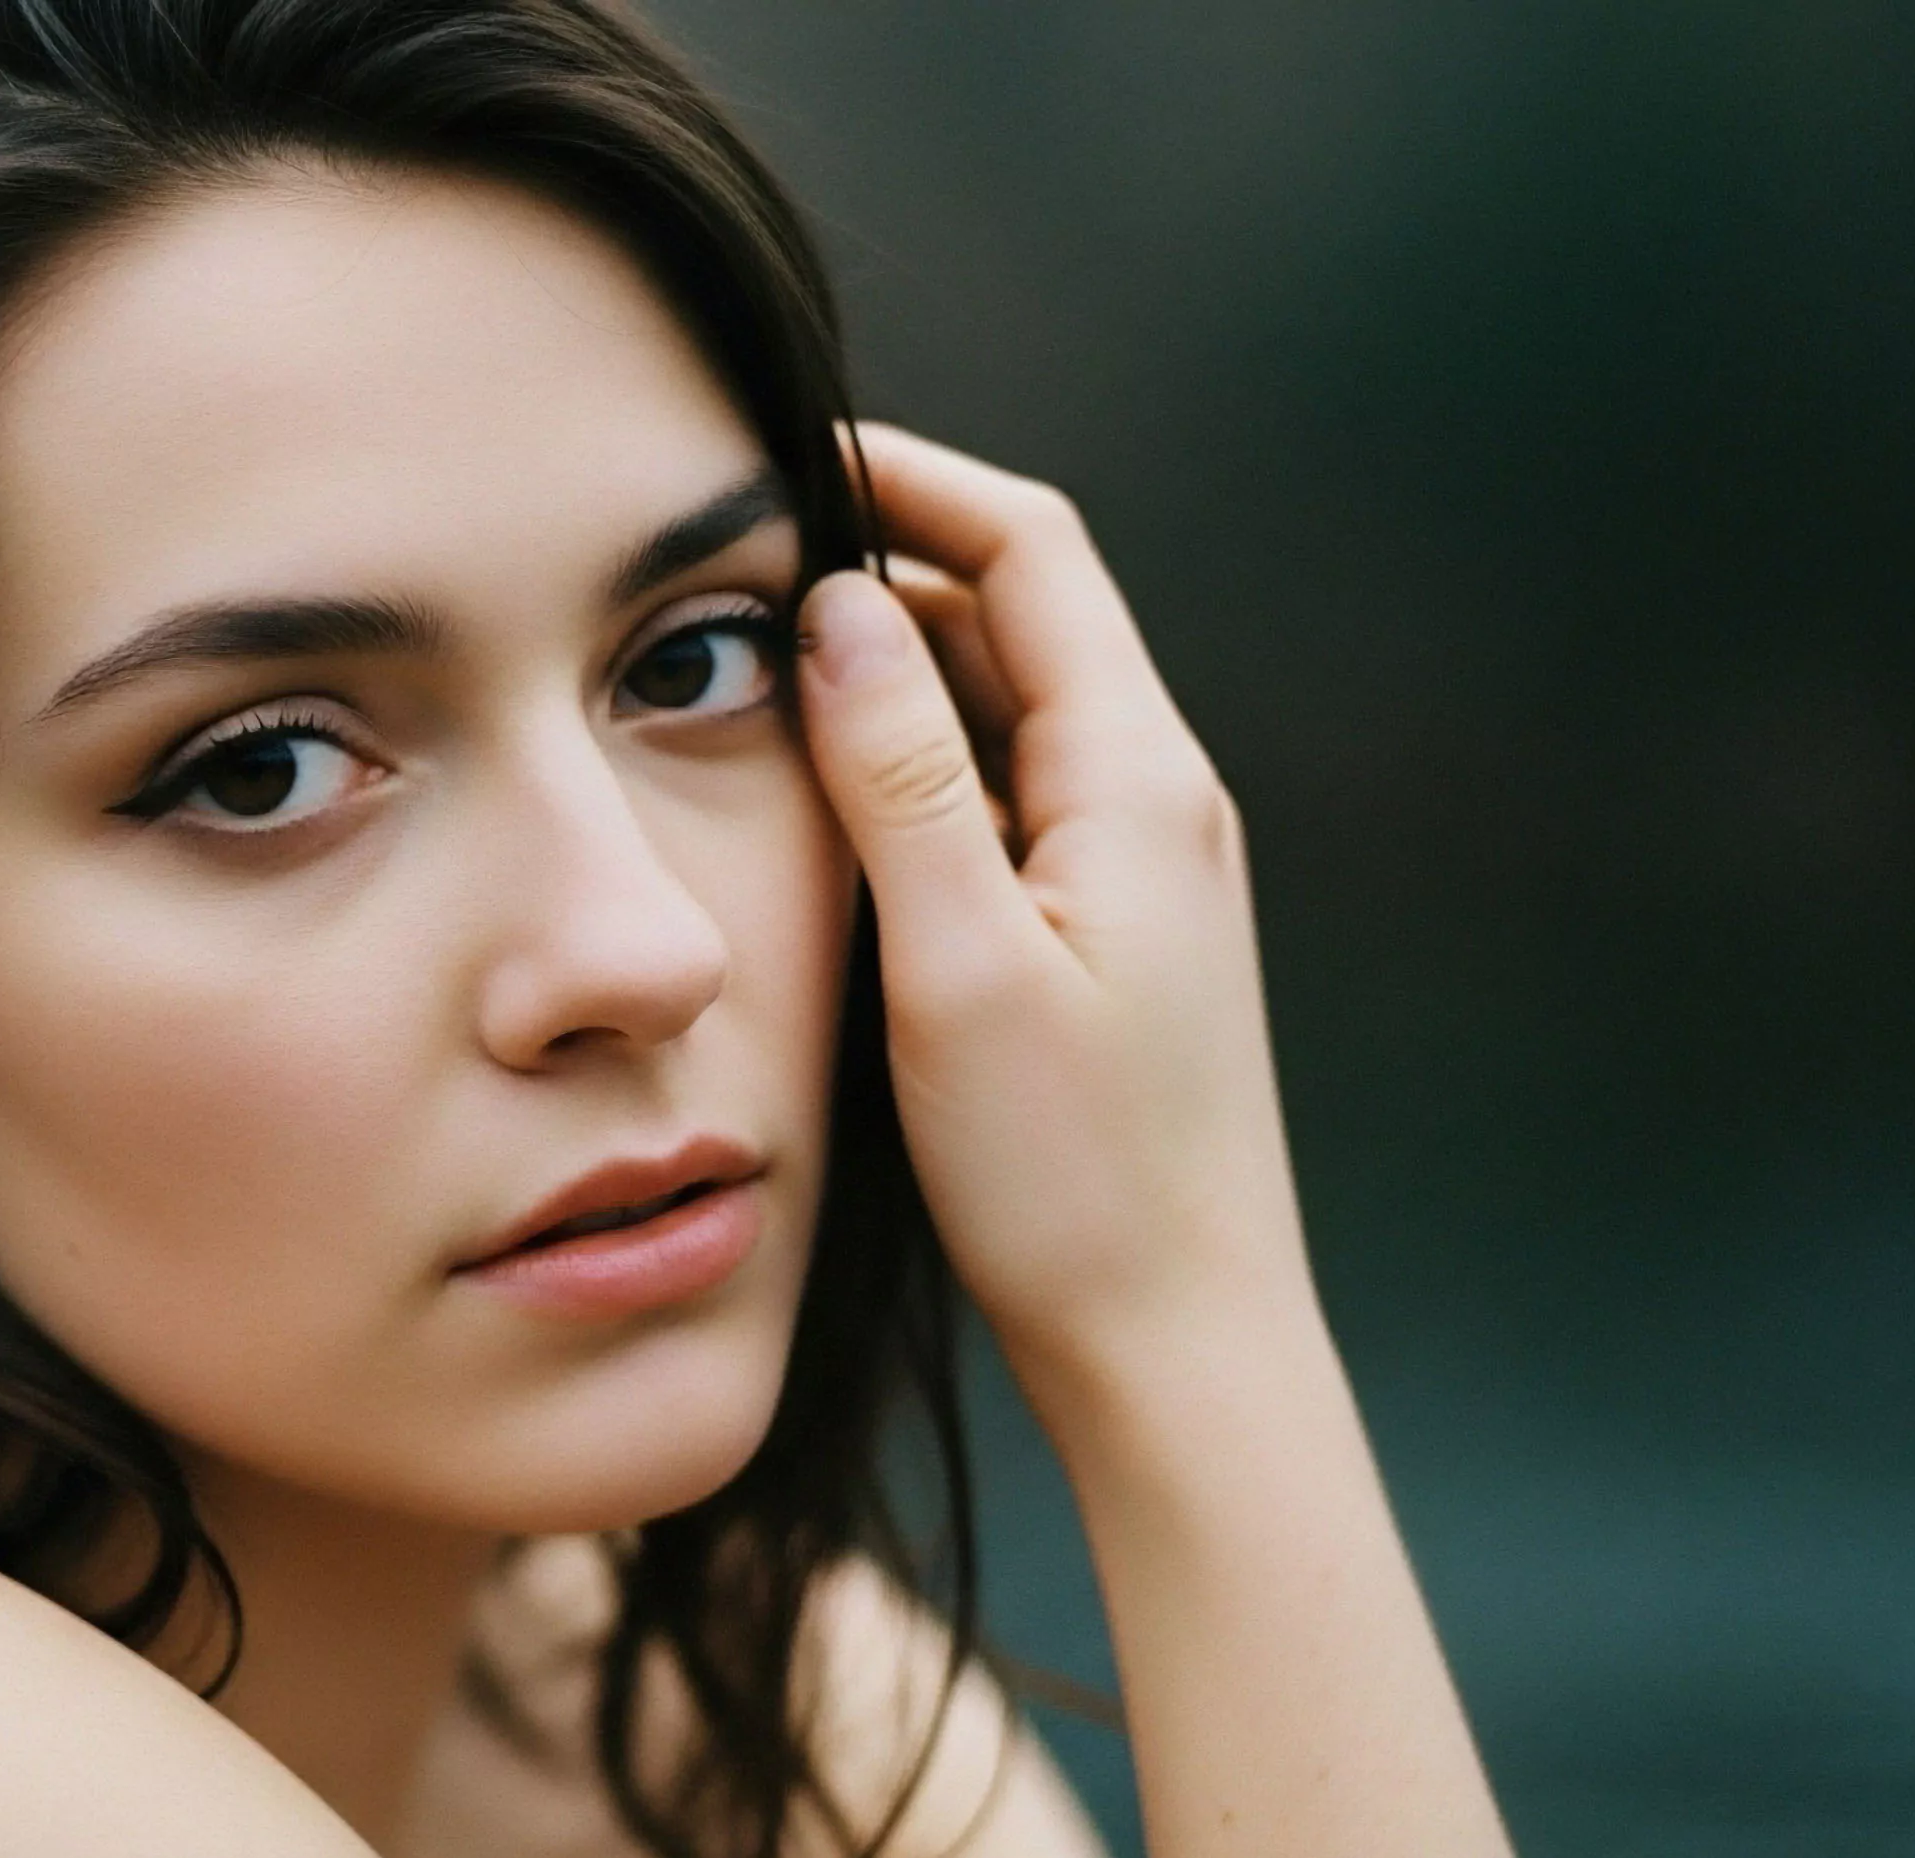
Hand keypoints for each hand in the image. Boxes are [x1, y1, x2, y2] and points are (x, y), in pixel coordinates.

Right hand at [796, 422, 1315, 1390]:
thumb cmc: (1077, 1180)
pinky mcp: (1110, 937)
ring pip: (1004, 713)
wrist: (1181, 1343)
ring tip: (754, 683)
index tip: (790, 457)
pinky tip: (828, 818)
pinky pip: (1006, 802)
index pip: (1031, 551)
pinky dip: (916, 773)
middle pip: (1017, 618)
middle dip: (884, 571)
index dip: (914, 480)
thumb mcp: (961, 968)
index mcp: (1138, 780)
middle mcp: (1157, 802)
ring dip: (892, 678)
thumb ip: (900, 781)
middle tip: (734, 576)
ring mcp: (1139, 870)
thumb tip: (843, 608)